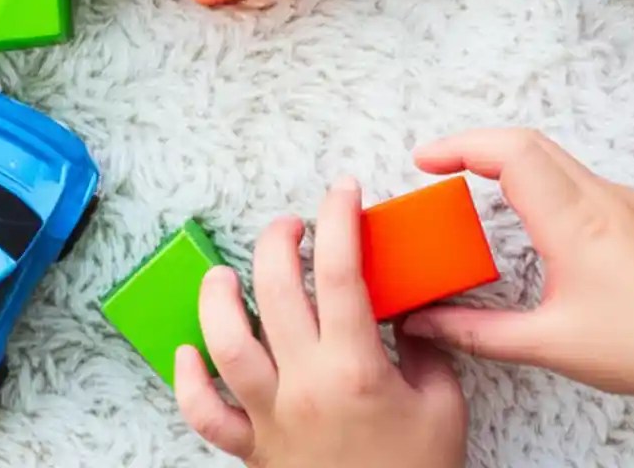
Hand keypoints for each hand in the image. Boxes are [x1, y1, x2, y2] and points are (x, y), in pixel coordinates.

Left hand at [175, 177, 467, 467]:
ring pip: (225, 344)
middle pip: (275, 292)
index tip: (343, 191)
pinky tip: (190, 351)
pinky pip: (205, 414)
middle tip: (292, 226)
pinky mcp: (253, 449)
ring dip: (218, 300)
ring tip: (226, 275)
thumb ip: (424, 348)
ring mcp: (271, 417)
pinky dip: (189, 381)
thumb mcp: (444, 404)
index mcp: (356, 368)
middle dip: (278, 242)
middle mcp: (304, 386)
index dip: (339, 220)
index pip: (340, 272)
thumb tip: (403, 310)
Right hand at [401, 129, 633, 409]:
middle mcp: (606, 197)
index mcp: (576, 221)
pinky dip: (553, 191)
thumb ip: (478, 332)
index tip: (425, 160)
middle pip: (531, 144)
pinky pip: (592, 186)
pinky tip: (547, 233)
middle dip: (478, 147)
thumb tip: (426, 322)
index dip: (460, 146)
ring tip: (483, 199)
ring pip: (563, 164)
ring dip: (517, 169)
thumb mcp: (552, 346)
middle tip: (441, 169)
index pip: (510, 152)